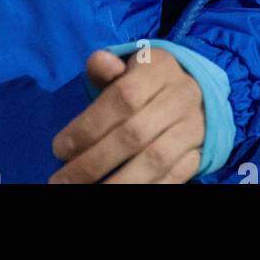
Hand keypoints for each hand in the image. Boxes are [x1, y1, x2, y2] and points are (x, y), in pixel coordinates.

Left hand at [48, 47, 204, 183]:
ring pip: (155, 161)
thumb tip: (100, 63)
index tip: (60, 149)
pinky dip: (148, 189)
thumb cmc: (145, 78)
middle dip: (95, 161)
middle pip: (134, 134)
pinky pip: (174, 177)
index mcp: (157, 68)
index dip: (90, 125)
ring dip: (119, 182)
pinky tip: (121, 195)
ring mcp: (192, 128)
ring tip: (90, 194)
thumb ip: (106, 67)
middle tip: (64, 180)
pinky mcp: (199, 154)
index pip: (123, 98)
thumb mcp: (125, 64)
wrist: (194, 91)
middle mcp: (179, 98)